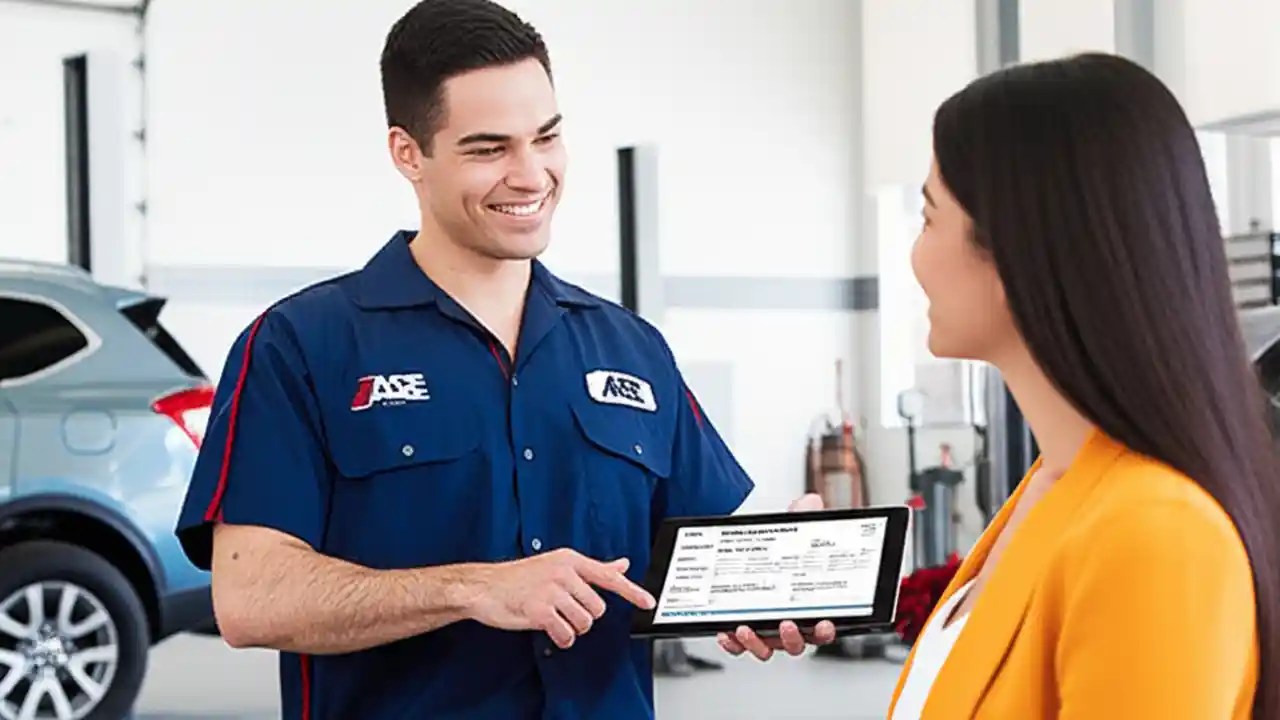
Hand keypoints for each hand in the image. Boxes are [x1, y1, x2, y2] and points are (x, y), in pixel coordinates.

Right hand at [467, 548, 654, 648]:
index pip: (608, 576)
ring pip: (584, 622)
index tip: (648, 602)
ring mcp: (552, 591)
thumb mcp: (558, 564)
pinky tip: (550, 629)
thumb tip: (622, 564)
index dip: (632, 591)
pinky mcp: (540, 610)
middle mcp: (564, 573)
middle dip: (583, 616)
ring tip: (554, 618)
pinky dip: (560, 638)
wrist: (485, 587)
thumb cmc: (520, 577)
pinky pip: (566, 634)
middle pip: (597, 608)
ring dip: (572, 628)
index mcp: (570, 560)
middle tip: (563, 610)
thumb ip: (594, 568)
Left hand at [717, 493, 832, 658]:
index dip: (826, 630)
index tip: (825, 624)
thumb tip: (810, 502)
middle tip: (786, 624)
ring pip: (766, 648)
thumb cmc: (776, 549)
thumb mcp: (791, 531)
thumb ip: (802, 516)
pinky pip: (738, 645)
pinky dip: (732, 644)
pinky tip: (725, 632)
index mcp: (807, 605)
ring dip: (757, 643)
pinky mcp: (741, 627)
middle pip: (796, 643)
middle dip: (792, 638)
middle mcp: (789, 621)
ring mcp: (765, 627)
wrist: (748, 549)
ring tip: (746, 627)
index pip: (823, 626)